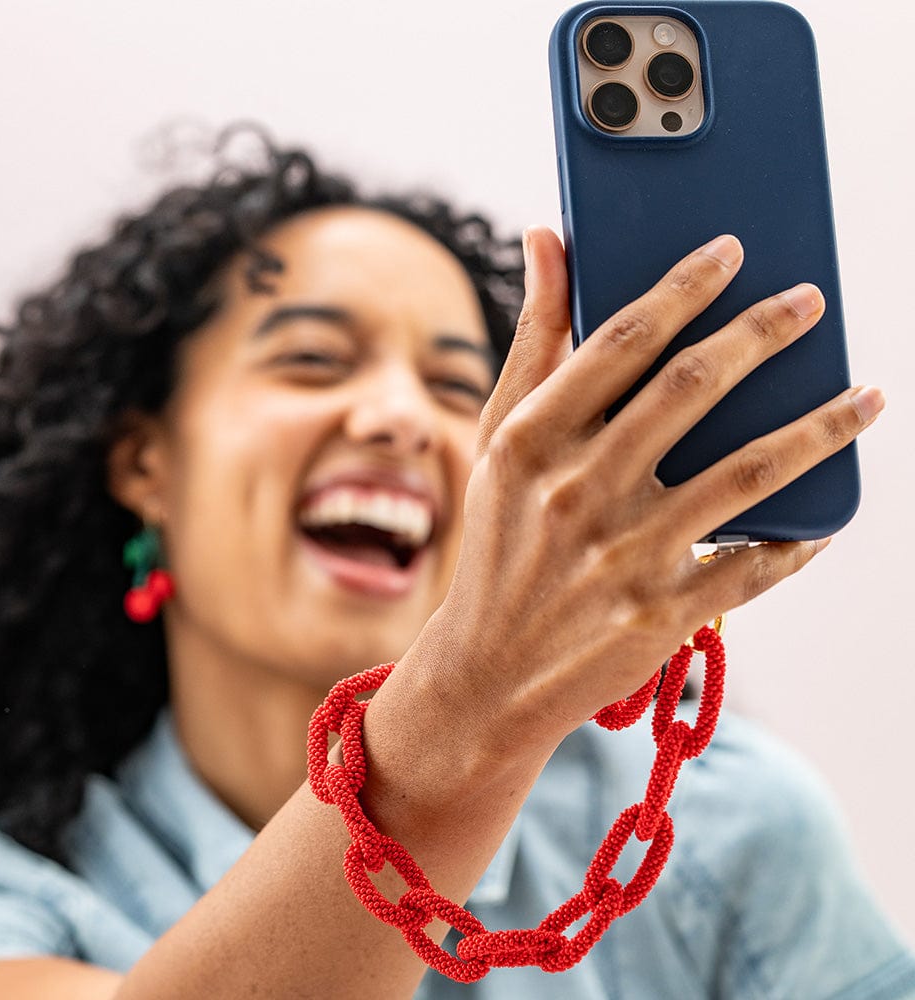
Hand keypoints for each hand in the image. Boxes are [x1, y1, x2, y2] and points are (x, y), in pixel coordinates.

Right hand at [422, 227, 883, 754]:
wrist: (489, 671)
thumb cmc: (498, 543)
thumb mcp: (498, 444)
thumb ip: (533, 342)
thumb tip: (548, 239)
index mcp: (532, 441)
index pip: (620, 341)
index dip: (683, 287)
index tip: (732, 251)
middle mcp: (578, 491)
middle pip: (692, 388)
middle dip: (764, 333)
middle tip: (811, 302)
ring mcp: (624, 555)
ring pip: (749, 472)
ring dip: (820, 427)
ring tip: (866, 395)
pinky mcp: (663, 613)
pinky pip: (753, 564)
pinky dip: (798, 539)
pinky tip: (827, 515)